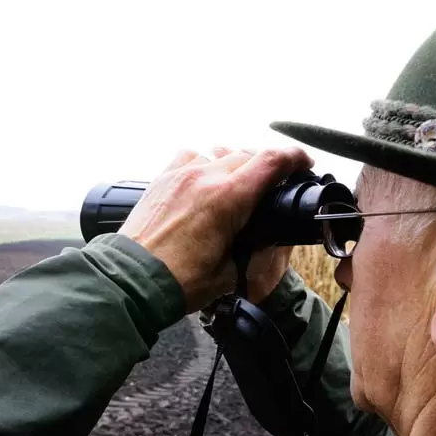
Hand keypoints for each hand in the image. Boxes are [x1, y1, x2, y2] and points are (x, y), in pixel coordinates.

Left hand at [119, 146, 312, 312]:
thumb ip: (256, 251)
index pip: (272, 161)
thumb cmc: (178, 281)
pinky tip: (206, 181)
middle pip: (248, 155)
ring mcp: (180, 174)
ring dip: (236, 165)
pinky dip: (205, 164)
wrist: (131, 280)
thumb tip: (271, 241)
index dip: (295, 158)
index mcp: (228, 197)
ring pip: (220, 154)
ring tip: (241, 184)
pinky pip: (191, 157)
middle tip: (275, 184)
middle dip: (267, 167)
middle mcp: (205, 177)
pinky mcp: (162, 179)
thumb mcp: (230, 272)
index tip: (304, 164)